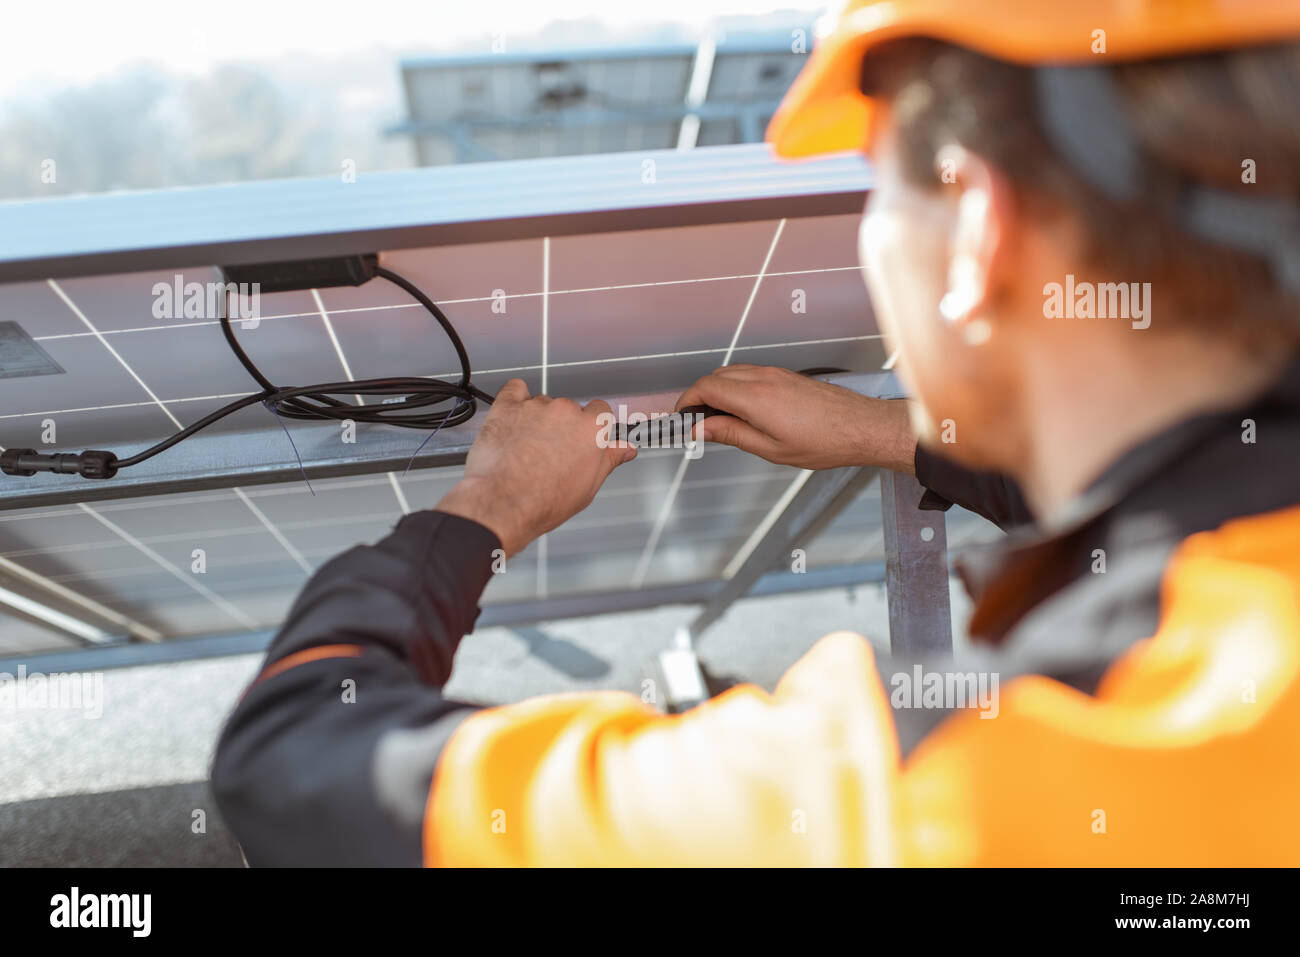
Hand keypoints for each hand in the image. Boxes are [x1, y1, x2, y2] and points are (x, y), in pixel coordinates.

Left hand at [435, 380, 635, 555]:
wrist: (503, 503)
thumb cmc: (543, 501)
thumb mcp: (588, 487)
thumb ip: (608, 460)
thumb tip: (624, 450)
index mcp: (591, 428)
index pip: (601, 411)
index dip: (592, 427)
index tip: (583, 438)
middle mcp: (565, 411)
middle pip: (570, 409)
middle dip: (563, 427)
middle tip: (552, 452)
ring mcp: (536, 406)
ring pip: (543, 403)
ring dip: (539, 419)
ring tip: (527, 447)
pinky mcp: (508, 406)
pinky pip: (515, 389)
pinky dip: (516, 400)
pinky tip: (515, 418)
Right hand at [674, 364, 916, 471]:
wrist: (860, 427)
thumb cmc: (823, 441)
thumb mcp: (770, 449)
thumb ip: (731, 435)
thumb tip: (701, 430)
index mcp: (755, 398)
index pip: (705, 388)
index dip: (687, 402)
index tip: (681, 417)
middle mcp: (763, 378)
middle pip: (715, 377)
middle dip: (699, 396)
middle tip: (695, 422)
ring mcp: (775, 373)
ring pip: (732, 373)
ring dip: (717, 390)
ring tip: (717, 418)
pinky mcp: (786, 375)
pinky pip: (750, 374)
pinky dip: (736, 387)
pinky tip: (741, 409)